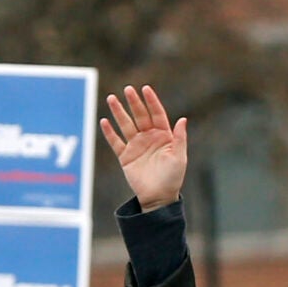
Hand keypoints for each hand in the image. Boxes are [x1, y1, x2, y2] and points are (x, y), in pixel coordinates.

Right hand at [99, 85, 188, 209]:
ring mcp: (136, 146)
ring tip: (111, 98)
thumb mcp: (179, 158)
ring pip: (126, 125)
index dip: (151, 101)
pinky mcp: (126, 157)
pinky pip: (116, 142)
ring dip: (119, 112)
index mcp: (164, 136)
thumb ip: (180, 138)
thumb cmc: (173, 178)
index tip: (146, 89)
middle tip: (127, 89)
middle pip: (140, 116)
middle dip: (134, 102)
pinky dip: (109, 133)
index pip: (157, 114)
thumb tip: (183, 119)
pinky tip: (104, 121)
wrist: (159, 198)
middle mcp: (149, 138)